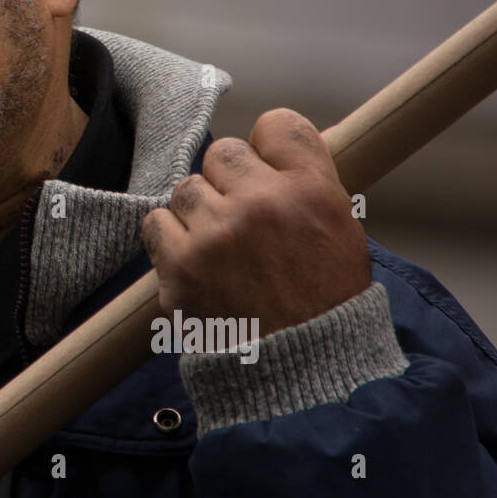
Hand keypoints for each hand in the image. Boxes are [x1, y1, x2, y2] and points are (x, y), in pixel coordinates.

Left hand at [140, 108, 370, 336]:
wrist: (301, 373)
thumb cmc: (324, 303)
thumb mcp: (340, 231)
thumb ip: (307, 182)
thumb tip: (272, 142)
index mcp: (312, 190)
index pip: (276, 124)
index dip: (267, 146)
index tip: (266, 168)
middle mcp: (263, 203)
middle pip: (223, 152)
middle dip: (229, 182)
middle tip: (243, 220)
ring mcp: (217, 233)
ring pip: (186, 189)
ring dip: (198, 214)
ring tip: (223, 250)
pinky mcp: (180, 265)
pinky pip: (155, 222)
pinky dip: (169, 239)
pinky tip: (195, 261)